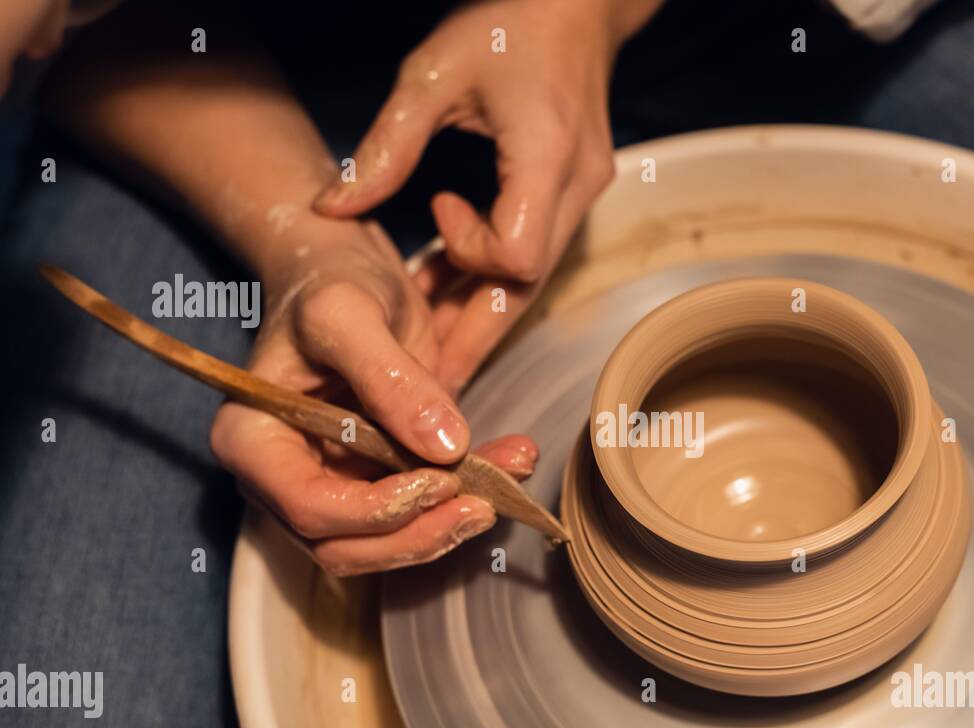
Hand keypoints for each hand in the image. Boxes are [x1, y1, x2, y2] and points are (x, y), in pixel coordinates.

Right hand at [210, 220, 537, 576]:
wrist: (350, 273)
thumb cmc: (331, 283)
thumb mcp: (351, 314)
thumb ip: (392, 379)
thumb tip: (446, 447)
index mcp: (253, 440)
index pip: (309, 508)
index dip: (376, 511)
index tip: (440, 479)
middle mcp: (283, 477)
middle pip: (345, 546)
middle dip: (419, 533)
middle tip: (483, 504)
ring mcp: (330, 485)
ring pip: (386, 542)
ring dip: (450, 524)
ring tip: (510, 479)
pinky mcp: (375, 480)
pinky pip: (419, 511)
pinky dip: (468, 496)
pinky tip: (512, 461)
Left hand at [312, 0, 655, 392]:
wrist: (575, 0)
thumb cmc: (506, 21)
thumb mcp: (432, 75)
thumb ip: (384, 149)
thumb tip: (331, 210)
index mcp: (547, 159)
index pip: (519, 257)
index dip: (471, 257)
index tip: (437, 214)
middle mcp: (577, 189)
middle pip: (528, 290)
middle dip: (474, 335)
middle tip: (426, 385)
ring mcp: (583, 197)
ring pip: (531, 280)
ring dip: (477, 305)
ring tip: (424, 335)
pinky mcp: (575, 196)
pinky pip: (533, 252)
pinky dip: (490, 271)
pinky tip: (448, 277)